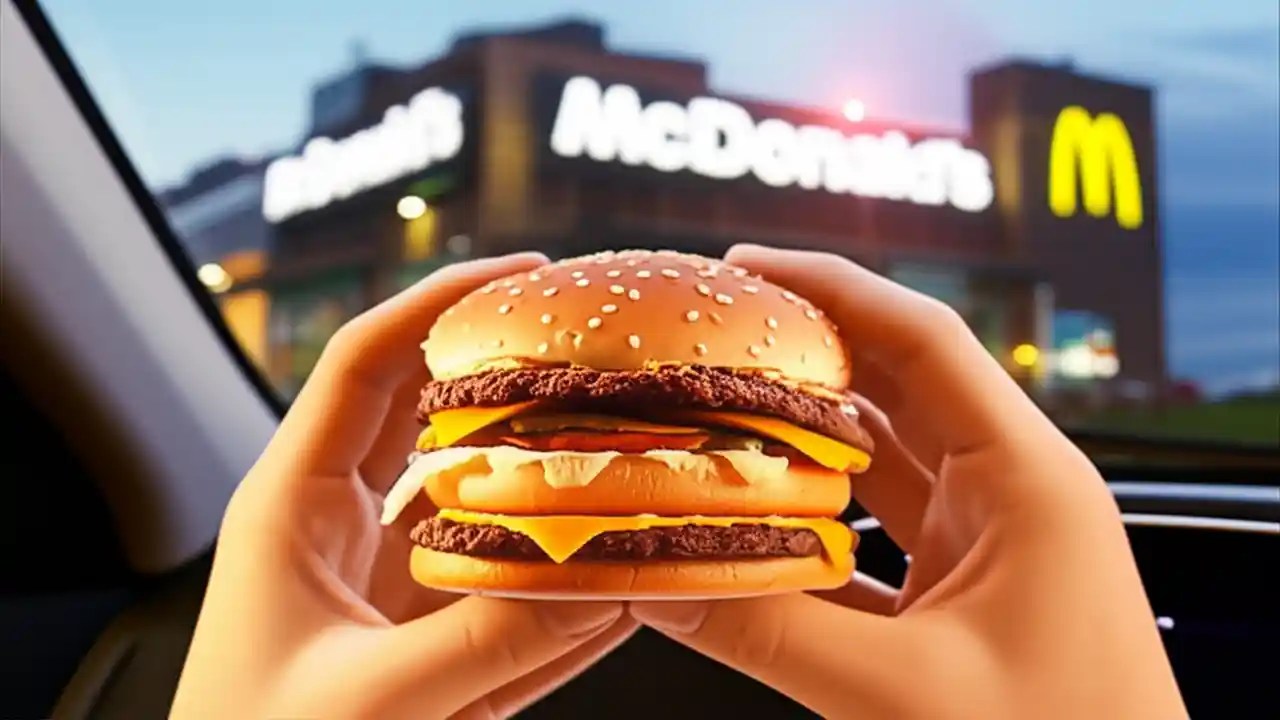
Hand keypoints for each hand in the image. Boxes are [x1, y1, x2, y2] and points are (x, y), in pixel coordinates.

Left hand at [172, 253, 636, 719]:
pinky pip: (505, 599)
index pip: (363, 366)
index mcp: (289, 509)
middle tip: (596, 347)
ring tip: (628, 447)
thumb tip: (609, 580)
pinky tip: (623, 571)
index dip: (438, 304)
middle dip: (512, 376)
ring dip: (549, 480)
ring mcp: (386, 591)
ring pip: (481, 508)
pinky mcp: (423, 649)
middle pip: (432, 417)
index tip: (523, 273)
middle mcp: (340, 533)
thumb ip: (486, 644)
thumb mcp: (366, 704)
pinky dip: (561, 583)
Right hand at [631, 245, 1185, 719]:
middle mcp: (1014, 495)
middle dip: (805, 354)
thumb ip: (771, 632)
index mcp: (1032, 482)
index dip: (833, 288)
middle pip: (898, 386)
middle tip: (710, 335)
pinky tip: (749, 524)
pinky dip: (811, 522)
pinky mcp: (964, 594)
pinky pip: (875, 533)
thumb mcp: (903, 694)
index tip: (746, 268)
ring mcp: (989, 544)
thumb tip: (654, 577)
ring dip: (802, 440)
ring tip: (712, 417)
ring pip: (882, 460)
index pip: (927, 341)